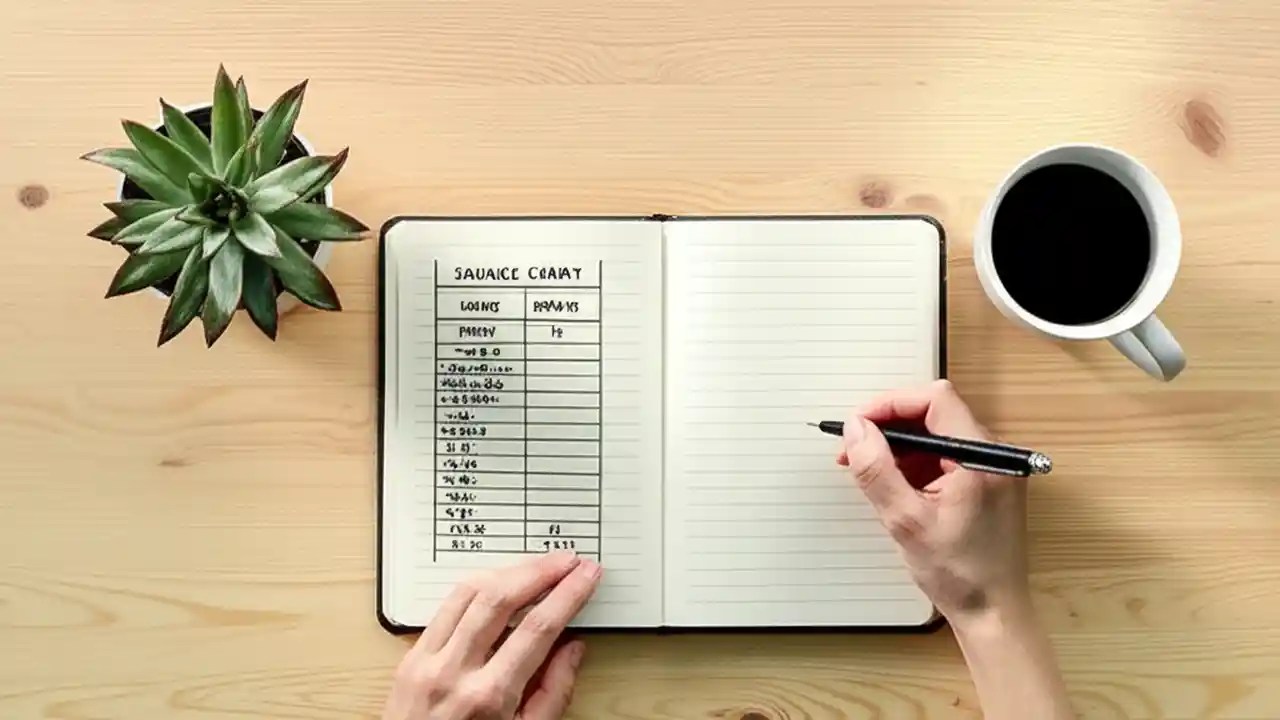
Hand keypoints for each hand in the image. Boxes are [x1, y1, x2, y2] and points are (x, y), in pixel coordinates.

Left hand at [383, 552, 600, 719]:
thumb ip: (553, 694)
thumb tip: (573, 648)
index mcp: (489, 698)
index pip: (538, 628)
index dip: (568, 594)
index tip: (586, 575)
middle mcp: (454, 673)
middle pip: (500, 598)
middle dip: (539, 571)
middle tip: (566, 560)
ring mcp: (426, 662)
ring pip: (468, 593)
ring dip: (507, 571)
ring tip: (537, 566)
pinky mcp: (409, 657)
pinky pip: (445, 608)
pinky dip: (475, 588)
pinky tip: (497, 583)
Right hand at [837, 379, 1028, 620]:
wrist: (993, 612)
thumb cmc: (960, 574)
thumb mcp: (906, 521)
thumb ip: (877, 471)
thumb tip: (855, 429)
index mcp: (982, 458)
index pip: (935, 400)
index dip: (891, 404)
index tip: (859, 425)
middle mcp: (993, 454)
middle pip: (934, 412)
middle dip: (889, 426)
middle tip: (855, 450)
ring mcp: (992, 467)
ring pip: (936, 433)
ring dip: (899, 446)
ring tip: (868, 471)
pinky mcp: (985, 481)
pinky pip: (944, 455)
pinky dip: (914, 462)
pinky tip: (893, 485)